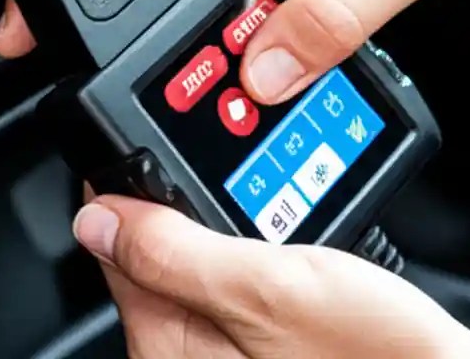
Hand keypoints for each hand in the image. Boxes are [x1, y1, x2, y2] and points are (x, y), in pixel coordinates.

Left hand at [71, 192, 469, 358]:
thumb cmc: (371, 358)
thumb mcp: (268, 287)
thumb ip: (174, 250)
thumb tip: (97, 216)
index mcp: (168, 344)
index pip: (116, 241)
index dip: (134, 177)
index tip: (165, 134)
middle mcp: (188, 354)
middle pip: (157, 249)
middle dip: (190, 196)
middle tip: (245, 163)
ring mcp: (228, 351)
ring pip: (203, 258)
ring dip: (233, 218)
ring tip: (280, 198)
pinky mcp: (266, 344)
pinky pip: (241, 281)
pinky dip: (263, 249)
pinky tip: (295, 238)